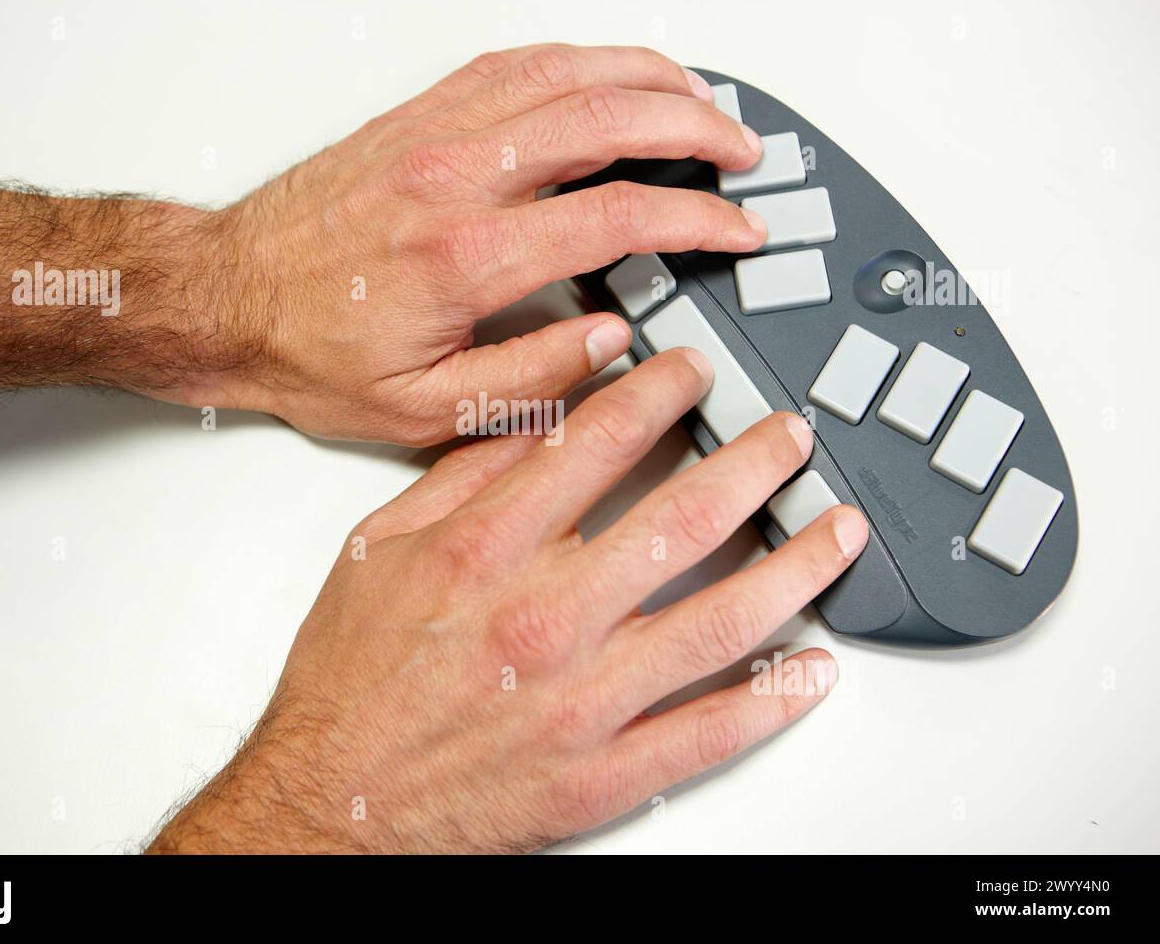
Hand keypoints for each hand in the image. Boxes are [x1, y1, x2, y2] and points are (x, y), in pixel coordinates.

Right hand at [147, 349, 868, 852]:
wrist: (334, 801)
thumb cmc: (351, 681)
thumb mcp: (377, 548)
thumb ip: (462, 481)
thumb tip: (540, 424)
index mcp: (487, 553)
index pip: (600, 444)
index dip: (661, 392)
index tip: (694, 371)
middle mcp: (546, 617)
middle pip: (685, 517)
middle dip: (754, 461)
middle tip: (789, 437)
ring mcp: (583, 700)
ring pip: (723, 619)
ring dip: (797, 566)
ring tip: (837, 530)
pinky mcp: (601, 772)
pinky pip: (709, 734)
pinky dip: (773, 701)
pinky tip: (812, 670)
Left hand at [178, 44, 766, 444]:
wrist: (227, 299)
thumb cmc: (309, 352)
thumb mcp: (425, 410)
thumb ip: (531, 379)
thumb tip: (610, 343)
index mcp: (465, 256)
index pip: (616, 215)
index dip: (696, 218)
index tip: (737, 229)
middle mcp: (453, 179)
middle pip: (605, 119)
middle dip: (694, 126)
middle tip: (742, 149)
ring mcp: (432, 136)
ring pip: (563, 74)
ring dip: (646, 76)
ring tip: (700, 96)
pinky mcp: (413, 119)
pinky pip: (509, 65)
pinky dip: (575, 59)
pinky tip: (607, 71)